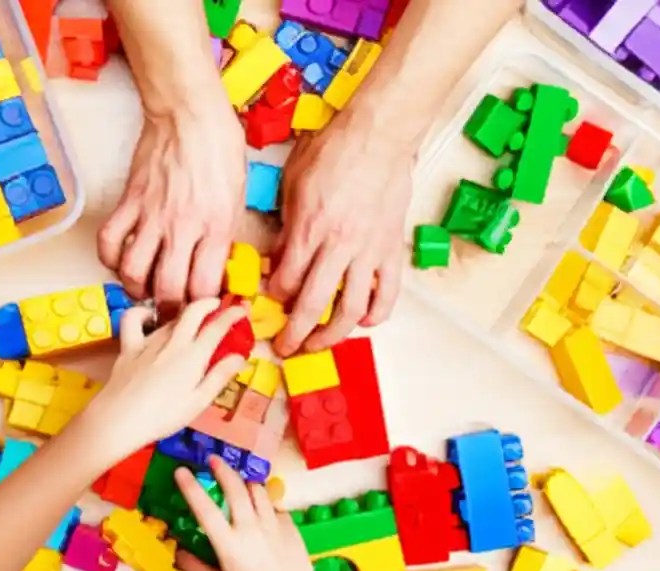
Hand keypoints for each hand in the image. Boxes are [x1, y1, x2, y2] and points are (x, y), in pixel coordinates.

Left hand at [80, 301, 248, 455]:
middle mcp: (173, 342)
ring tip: (193, 320)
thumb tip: (240, 357)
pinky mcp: (128, 347)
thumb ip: (220, 376)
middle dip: (209, 303)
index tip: (241, 309)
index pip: (217, 327)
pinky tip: (150, 319)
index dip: (232, 315)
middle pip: (194, 311)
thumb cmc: (163, 417)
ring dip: (185, 314)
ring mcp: (148, 341)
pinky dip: (143, 314)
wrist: (119, 421)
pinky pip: (134, 320)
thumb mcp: (198, 402)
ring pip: (171, 318)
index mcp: (194, 356)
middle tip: (219, 305)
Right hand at [98, 105, 245, 307]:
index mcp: (216, 226)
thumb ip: (226, 233)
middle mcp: (182, 226)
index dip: (202, 307)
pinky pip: (109, 242)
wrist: (188, 112)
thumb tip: (218, 265)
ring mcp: (151, 215)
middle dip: (170, 310)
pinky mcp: (129, 202)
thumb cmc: (219, 147)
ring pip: (133, 273)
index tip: (203, 308)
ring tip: (146, 291)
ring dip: (138, 290)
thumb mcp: (239, 195)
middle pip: (168, 288)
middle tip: (173, 312)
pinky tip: (121, 262)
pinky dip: (111, 260)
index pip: (204, 287)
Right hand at [174, 457, 334, 570]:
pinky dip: (265, 502)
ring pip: (258, 491)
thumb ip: (197, 570)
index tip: (181, 471)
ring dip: (246, 482)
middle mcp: (252, 528)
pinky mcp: (291, 527)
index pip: (205, 509)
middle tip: (214, 459)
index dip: (191, 488)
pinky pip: (275, 506)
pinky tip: (262, 509)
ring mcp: (274, 525)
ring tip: (239, 480)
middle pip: (236, 488)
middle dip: (223, 469)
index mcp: (230, 544)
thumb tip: (177, 552)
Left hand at [269, 113, 412, 355]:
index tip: (269, 300)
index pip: (286, 280)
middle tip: (285, 346)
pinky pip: (387, 294)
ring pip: (351, 310)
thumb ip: (286, 225)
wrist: (378, 135)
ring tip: (320, 344)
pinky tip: (363, 321)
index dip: (274, 296)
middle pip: (313, 305)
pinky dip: (375, 314)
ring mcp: (368, 252)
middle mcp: (338, 246)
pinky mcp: (391, 250)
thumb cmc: (334, 151)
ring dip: (333, 334)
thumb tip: (279, 257)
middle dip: (295, 333)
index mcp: (309, 229)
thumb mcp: (293, 184)